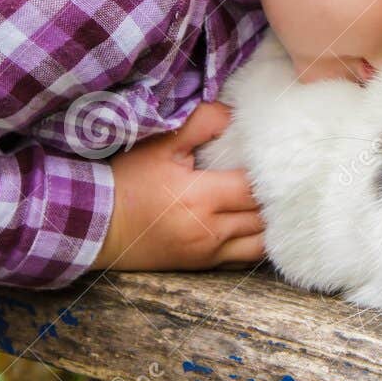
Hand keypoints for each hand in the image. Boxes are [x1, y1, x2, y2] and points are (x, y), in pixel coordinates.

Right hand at [93, 101, 265, 270]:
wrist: (97, 225)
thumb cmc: (128, 181)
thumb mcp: (161, 144)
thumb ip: (201, 123)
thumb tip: (234, 114)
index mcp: (201, 198)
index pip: (255, 188)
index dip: (272, 173)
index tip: (276, 158)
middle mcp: (210, 231)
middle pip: (264, 217)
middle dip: (277, 197)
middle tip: (284, 177)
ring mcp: (208, 253)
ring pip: (261, 243)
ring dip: (271, 223)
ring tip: (275, 201)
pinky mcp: (203, 265)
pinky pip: (244, 259)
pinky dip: (257, 243)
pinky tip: (258, 225)